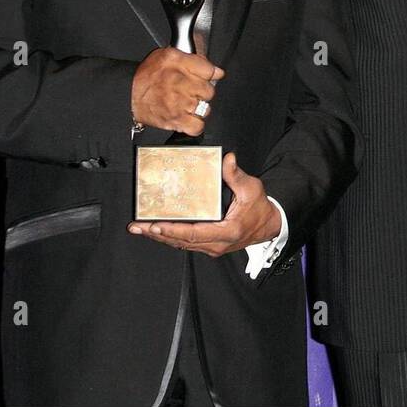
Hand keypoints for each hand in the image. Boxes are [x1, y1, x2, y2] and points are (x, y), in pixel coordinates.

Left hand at [128, 153, 280, 256]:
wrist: (269, 225)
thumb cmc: (260, 208)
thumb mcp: (251, 188)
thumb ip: (236, 174)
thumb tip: (226, 159)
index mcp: (226, 232)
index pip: (194, 233)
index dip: (173, 230)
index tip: (154, 225)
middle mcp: (217, 244)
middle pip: (182, 241)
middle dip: (157, 234)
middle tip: (137, 227)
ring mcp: (212, 247)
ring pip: (181, 244)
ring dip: (160, 237)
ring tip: (140, 229)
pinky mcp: (210, 246)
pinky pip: (186, 243)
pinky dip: (170, 237)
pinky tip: (157, 231)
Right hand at [131, 47, 224, 136]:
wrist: (126, 93)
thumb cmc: (147, 75)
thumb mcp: (169, 56)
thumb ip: (195, 60)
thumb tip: (217, 71)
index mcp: (179, 64)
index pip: (210, 70)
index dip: (208, 74)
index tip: (202, 77)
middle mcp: (180, 84)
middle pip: (209, 90)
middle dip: (202, 90)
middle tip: (190, 90)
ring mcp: (179, 104)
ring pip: (205, 108)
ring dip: (198, 107)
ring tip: (187, 103)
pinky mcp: (175, 121)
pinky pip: (197, 126)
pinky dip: (194, 124)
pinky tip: (187, 116)